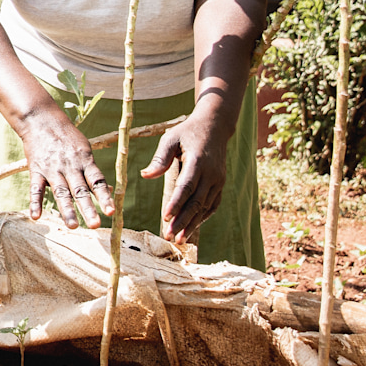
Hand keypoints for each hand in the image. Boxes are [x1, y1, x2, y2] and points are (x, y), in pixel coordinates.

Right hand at [17, 107, 114, 229]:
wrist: (42, 120)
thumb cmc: (68, 138)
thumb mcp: (85, 150)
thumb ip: (92, 172)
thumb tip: (107, 190)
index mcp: (85, 160)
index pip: (97, 181)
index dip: (104, 197)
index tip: (111, 212)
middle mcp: (70, 166)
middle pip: (80, 190)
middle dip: (88, 208)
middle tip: (95, 225)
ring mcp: (52, 169)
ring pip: (60, 192)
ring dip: (67, 210)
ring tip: (73, 226)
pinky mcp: (36, 170)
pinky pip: (35, 188)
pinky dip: (35, 203)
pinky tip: (36, 217)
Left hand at [145, 110, 231, 244]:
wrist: (215, 127)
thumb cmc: (187, 132)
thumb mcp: (170, 138)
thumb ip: (159, 158)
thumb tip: (145, 175)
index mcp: (198, 162)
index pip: (186, 187)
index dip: (176, 203)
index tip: (165, 217)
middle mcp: (211, 174)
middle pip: (196, 202)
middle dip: (183, 221)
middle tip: (169, 235)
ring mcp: (218, 180)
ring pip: (205, 207)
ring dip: (193, 224)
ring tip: (179, 239)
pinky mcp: (220, 184)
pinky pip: (213, 205)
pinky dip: (203, 217)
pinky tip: (192, 228)